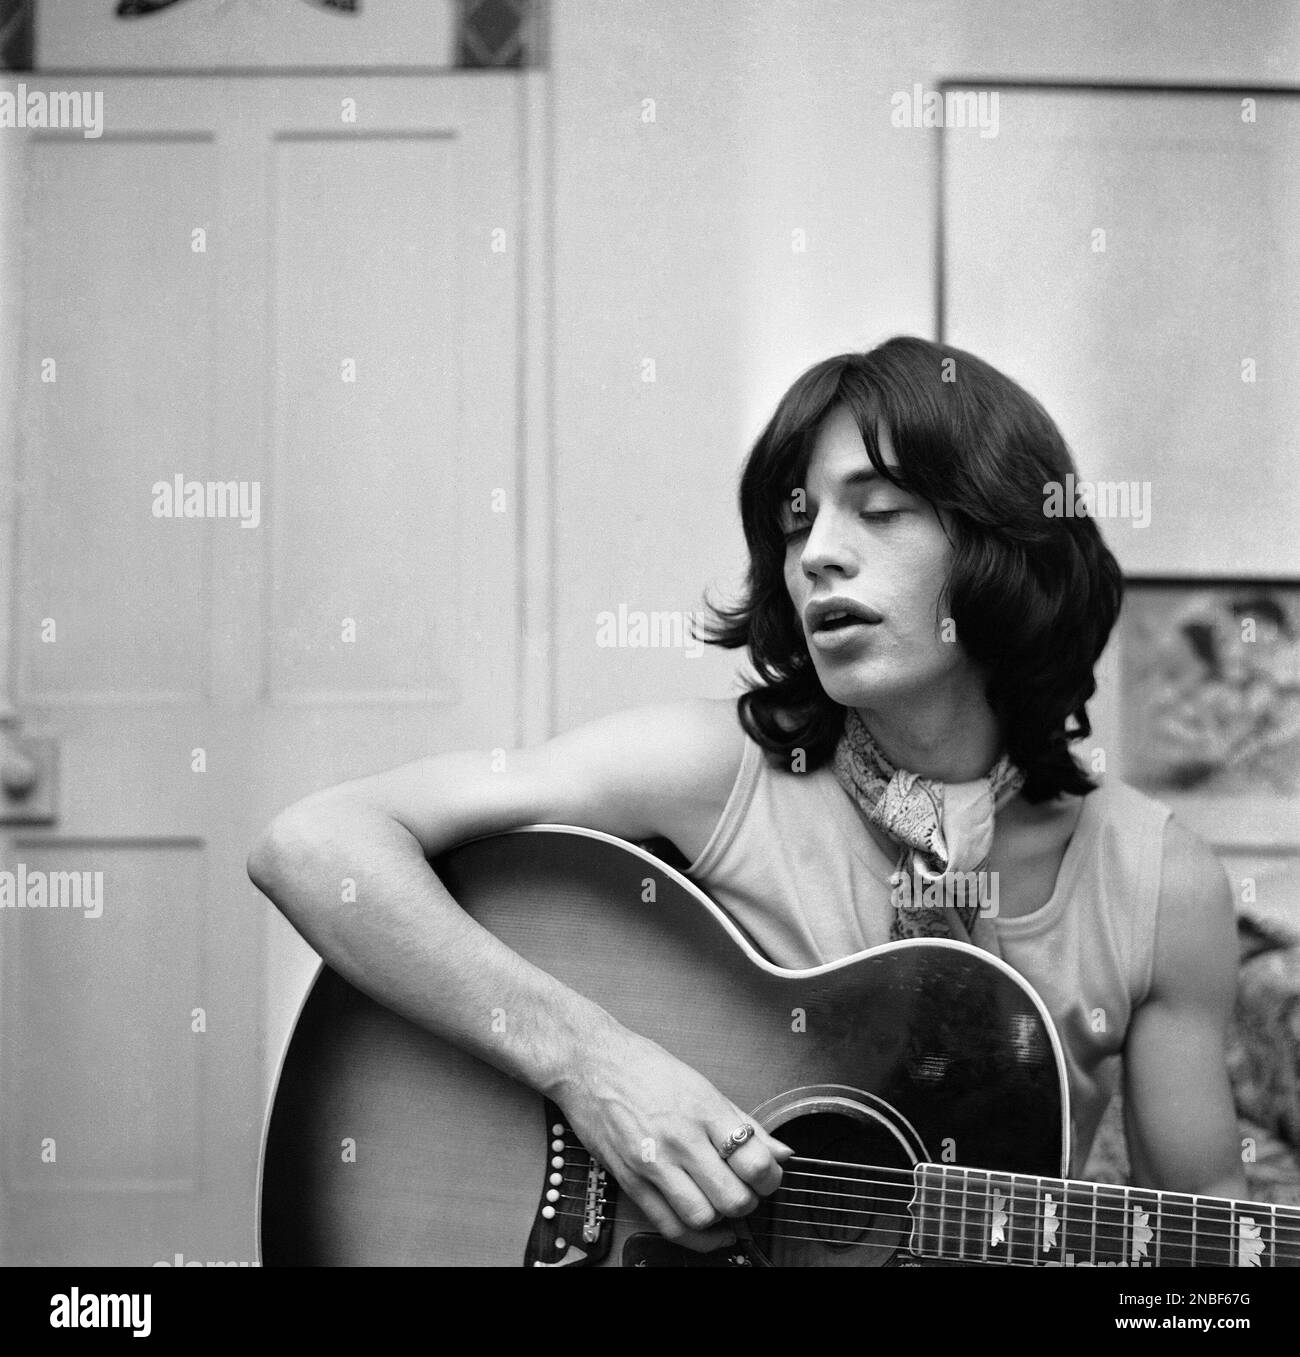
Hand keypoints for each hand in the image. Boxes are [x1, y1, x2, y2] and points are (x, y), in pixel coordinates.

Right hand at [552, 1022, 792, 1252]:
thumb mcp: (702, 1085)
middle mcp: (680, 1138)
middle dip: (748, 1202)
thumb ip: (743, 1123)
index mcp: (704, 1110)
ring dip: (720, 1218)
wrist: (590, 1063)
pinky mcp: (630, 1180)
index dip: (770, 1178)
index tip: (767, 1177)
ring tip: (721, 1203)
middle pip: (733, 1197)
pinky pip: (668, 1226)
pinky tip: (708, 1229)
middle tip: (746, 1191)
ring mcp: (653, 1162)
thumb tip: (781, 1153)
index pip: (754, 1162)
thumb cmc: (644, 1067)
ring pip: (703, 1217)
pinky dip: (696, 1237)